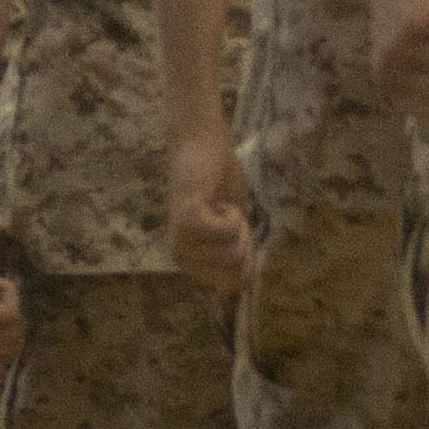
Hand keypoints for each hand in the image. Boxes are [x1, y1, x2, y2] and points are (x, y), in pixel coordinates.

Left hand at [169, 127, 254, 296]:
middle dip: (242, 237)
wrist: (204, 145)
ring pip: (235, 252)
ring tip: (217, 203)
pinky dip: (233, 213)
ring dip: (236, 223)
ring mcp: (182, 241)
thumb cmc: (220, 182)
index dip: (247, 253)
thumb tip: (245, 282)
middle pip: (238, 268)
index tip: (230, 226)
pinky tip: (214, 199)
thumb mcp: (235, 228)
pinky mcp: (187, 222)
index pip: (237, 282)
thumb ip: (238, 256)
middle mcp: (182, 257)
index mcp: (192, 262)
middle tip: (223, 212)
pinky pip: (229, 232)